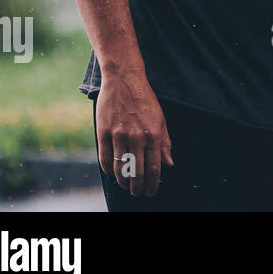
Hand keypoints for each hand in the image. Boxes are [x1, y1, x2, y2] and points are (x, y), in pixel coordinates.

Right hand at [96, 73, 172, 196]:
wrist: (124, 80)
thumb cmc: (145, 100)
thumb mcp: (161, 119)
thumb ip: (164, 142)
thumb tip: (169, 163)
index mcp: (154, 134)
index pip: (154, 168)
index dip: (153, 184)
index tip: (152, 192)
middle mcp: (137, 137)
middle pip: (137, 172)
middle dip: (138, 188)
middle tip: (138, 194)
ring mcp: (118, 135)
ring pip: (120, 169)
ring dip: (123, 182)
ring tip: (126, 187)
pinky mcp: (103, 132)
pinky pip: (105, 158)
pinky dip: (108, 169)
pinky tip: (112, 173)